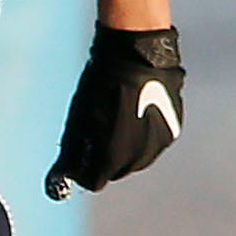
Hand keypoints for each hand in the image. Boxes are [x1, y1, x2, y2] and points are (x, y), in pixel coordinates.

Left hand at [46, 23, 183, 198]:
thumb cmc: (101, 85)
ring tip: (115, 125)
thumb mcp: (79, 120)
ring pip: (137, 159)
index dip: (83, 170)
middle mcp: (140, 157)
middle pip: (116, 171)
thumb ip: (73, 152)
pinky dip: (141, 137)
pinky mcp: (173, 130)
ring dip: (124, 149)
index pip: (94, 181)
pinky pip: (152, 143)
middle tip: (95, 140)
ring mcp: (159, 144)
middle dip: (104, 161)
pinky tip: (133, 117)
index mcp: (114, 157)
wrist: (137, 55)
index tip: (78, 157)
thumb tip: (62, 176)